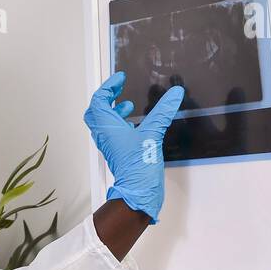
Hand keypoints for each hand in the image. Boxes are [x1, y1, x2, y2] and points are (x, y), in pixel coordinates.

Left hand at [82, 71, 183, 223]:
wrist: (138, 191)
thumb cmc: (139, 165)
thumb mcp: (153, 133)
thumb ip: (163, 111)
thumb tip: (174, 93)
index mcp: (107, 127)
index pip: (99, 100)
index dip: (108, 86)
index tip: (120, 79)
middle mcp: (104, 135)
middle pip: (96, 111)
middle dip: (106, 98)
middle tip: (118, 89)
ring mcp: (109, 145)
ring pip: (104, 122)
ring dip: (113, 111)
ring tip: (128, 105)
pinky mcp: (117, 152)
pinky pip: (113, 133)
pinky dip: (120, 124)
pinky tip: (134, 125)